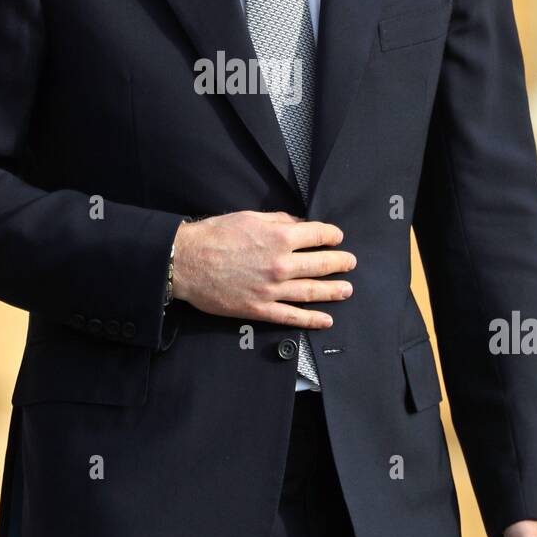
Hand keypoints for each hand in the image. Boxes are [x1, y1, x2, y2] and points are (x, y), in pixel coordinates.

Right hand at [171, 210, 355, 327]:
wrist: (186, 261)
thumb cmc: (214, 235)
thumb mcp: (249, 217)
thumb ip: (278, 221)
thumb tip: (299, 225)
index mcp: (279, 237)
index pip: (317, 235)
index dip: (331, 235)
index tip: (337, 237)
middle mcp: (280, 264)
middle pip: (320, 264)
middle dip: (339, 263)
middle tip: (350, 263)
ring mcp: (271, 289)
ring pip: (311, 291)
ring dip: (333, 290)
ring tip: (347, 289)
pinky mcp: (260, 309)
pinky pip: (291, 317)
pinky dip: (312, 319)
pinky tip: (326, 319)